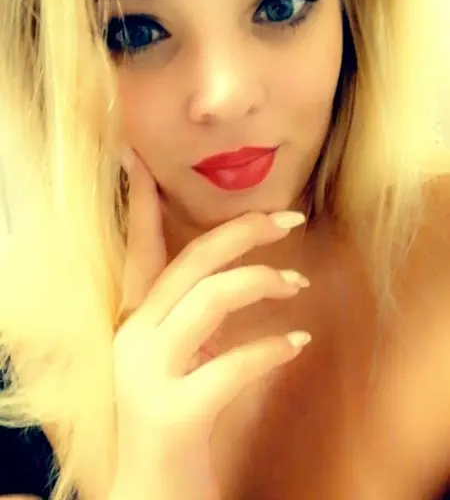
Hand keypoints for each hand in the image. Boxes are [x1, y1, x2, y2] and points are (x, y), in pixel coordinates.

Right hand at [110, 152, 310, 499]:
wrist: (152, 492)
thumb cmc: (176, 417)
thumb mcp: (180, 356)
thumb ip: (196, 317)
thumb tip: (239, 275)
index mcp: (135, 321)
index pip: (138, 249)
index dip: (139, 203)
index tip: (140, 160)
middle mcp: (134, 338)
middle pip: (190, 261)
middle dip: (241, 231)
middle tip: (287, 218)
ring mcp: (149, 373)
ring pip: (209, 298)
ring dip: (262, 282)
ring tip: (298, 284)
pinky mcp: (174, 411)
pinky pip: (232, 364)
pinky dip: (271, 348)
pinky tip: (298, 341)